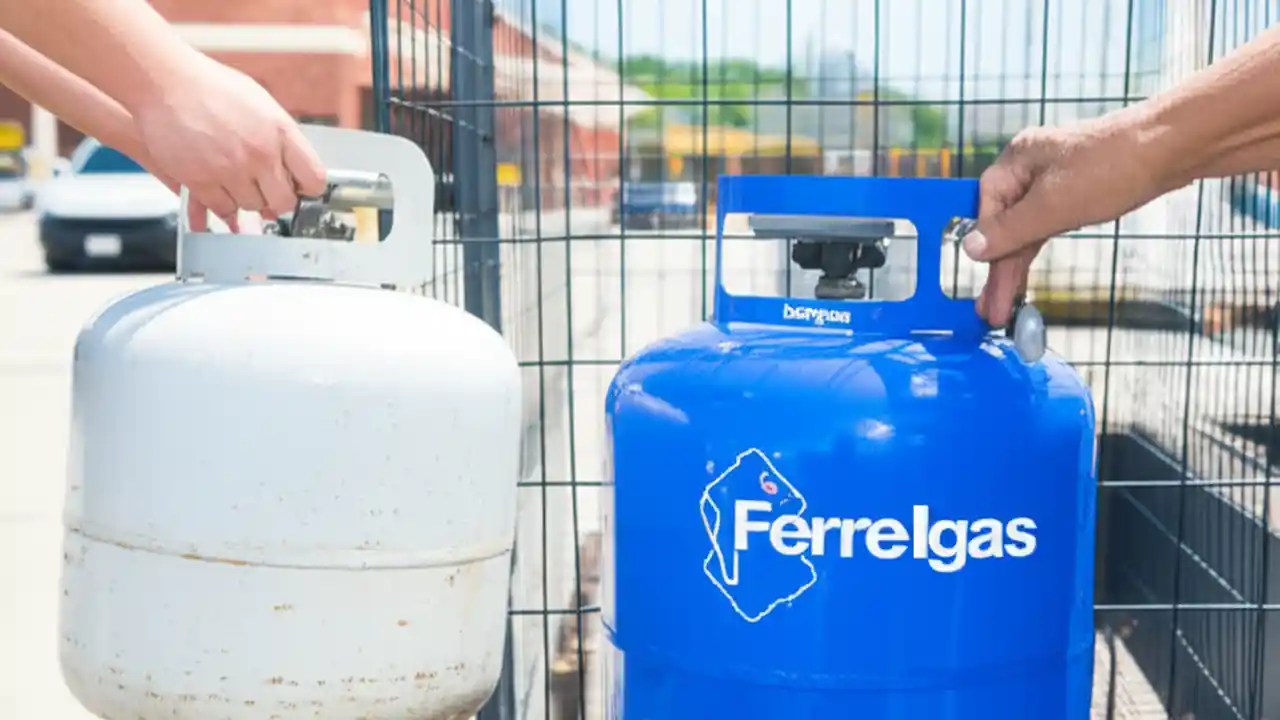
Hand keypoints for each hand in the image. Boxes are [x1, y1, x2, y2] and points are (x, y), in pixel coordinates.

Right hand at [129, 53, 326, 230]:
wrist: (164, 82)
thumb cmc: (210, 87)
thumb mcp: (260, 103)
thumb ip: (279, 137)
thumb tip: (292, 167)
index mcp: (280, 131)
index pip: (314, 178)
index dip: (308, 189)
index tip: (302, 190)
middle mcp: (259, 153)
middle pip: (284, 202)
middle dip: (278, 201)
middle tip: (268, 193)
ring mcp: (230, 169)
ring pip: (253, 208)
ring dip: (248, 201)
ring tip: (237, 181)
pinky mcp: (201, 181)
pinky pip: (222, 209)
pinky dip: (223, 205)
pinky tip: (221, 190)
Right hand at [962, 109, 1165, 325]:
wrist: (1175, 146)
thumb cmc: (1114, 166)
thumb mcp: (1053, 206)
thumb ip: (1010, 230)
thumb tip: (970, 248)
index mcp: (1015, 161)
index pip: (987, 214)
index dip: (987, 255)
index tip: (989, 293)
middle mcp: (1029, 168)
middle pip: (1004, 226)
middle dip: (998, 270)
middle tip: (992, 311)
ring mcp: (1054, 179)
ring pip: (1025, 229)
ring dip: (1015, 266)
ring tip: (1006, 305)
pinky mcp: (1077, 190)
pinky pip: (1046, 224)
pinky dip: (1035, 249)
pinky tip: (1025, 271)